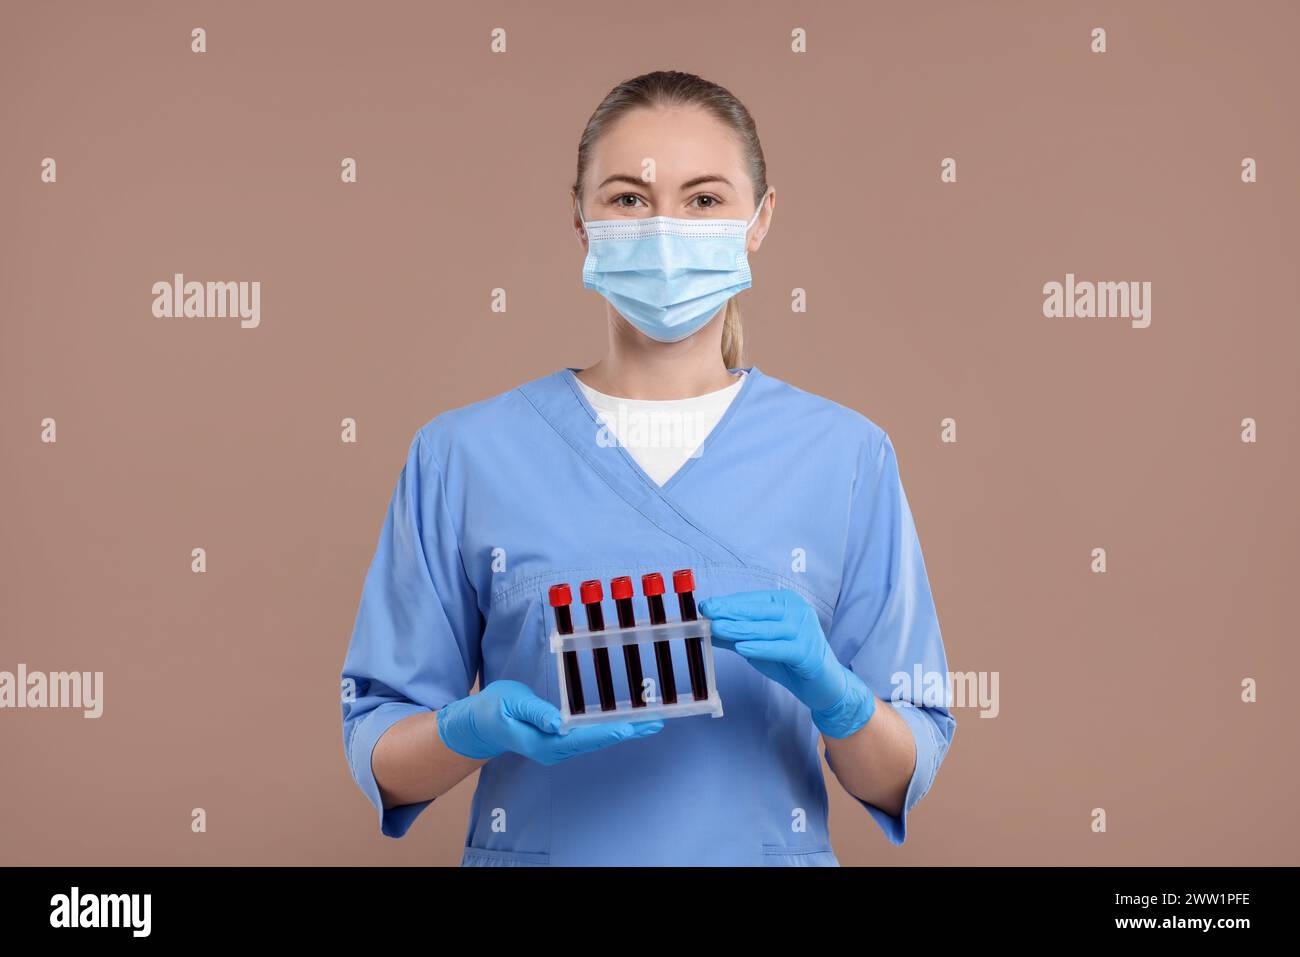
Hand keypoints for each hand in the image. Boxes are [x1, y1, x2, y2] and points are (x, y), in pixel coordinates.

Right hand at [436, 680, 663, 764]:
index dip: (606, 731)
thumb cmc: (493, 710)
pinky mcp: (560, 741)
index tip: (629, 727)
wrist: (480, 724)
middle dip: (626, 731)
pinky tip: (626, 723)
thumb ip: (534, 712)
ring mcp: (559, 748)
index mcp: (544, 743)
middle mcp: (555, 750)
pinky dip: (609, 728)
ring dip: (623, 730)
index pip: (581, 737)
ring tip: (650, 722)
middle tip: (656, 722)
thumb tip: (557, 722)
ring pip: (596, 740)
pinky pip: (590, 736)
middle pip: (597, 741)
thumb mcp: (510, 704)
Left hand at [701, 589, 875, 737]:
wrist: (823, 684)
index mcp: (787, 603)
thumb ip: (737, 635)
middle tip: (708, 611)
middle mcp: (798, 611)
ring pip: (767, 628)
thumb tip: (708, 627)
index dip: (729, 602)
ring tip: (717, 628)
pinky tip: (742, 648)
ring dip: (740, 628)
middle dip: (731, 611)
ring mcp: (805, 631)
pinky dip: (760, 648)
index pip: (753, 600)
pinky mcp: (808, 652)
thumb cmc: (790, 659)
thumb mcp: (759, 645)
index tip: (706, 605)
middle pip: (759, 610)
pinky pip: (780, 649)